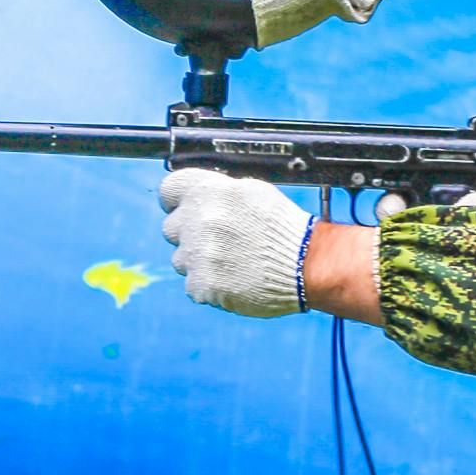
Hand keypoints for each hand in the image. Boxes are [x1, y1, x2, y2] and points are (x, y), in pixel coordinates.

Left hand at [159, 170, 310, 317]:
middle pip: (170, 228)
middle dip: (190, 234)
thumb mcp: (252, 192)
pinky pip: (192, 284)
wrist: (306, 265)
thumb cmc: (283, 228)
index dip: (177, 202)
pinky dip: (209, 284)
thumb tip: (195, 193)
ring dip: (199, 261)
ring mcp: (198, 254)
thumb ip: (217, 191)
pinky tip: (233, 278)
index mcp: (209, 192)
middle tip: (220, 241)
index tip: (184, 210)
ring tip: (232, 261)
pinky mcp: (202, 284)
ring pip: (180, 258)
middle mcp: (199, 220)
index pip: (168, 191)